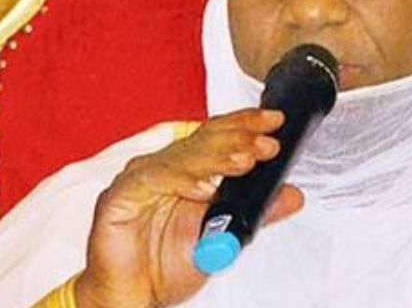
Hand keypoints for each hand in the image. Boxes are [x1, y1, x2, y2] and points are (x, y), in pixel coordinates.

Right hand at [75, 109, 304, 307]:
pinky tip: (202, 188)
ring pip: (180, 157)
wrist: (130, 295)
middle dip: (239, 137)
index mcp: (187, 171)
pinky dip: (178, 182)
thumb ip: (256, 213)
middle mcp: (163, 168)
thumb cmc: (164, 265)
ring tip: (245, 161)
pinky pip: (150, 181)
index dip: (245, 124)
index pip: (218, 136)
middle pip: (202, 140)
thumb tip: (292, 195)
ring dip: (216, 157)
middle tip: (267, 142)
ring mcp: (140, 179)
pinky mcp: (119, 197)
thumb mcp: (223, 238)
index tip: (274, 122)